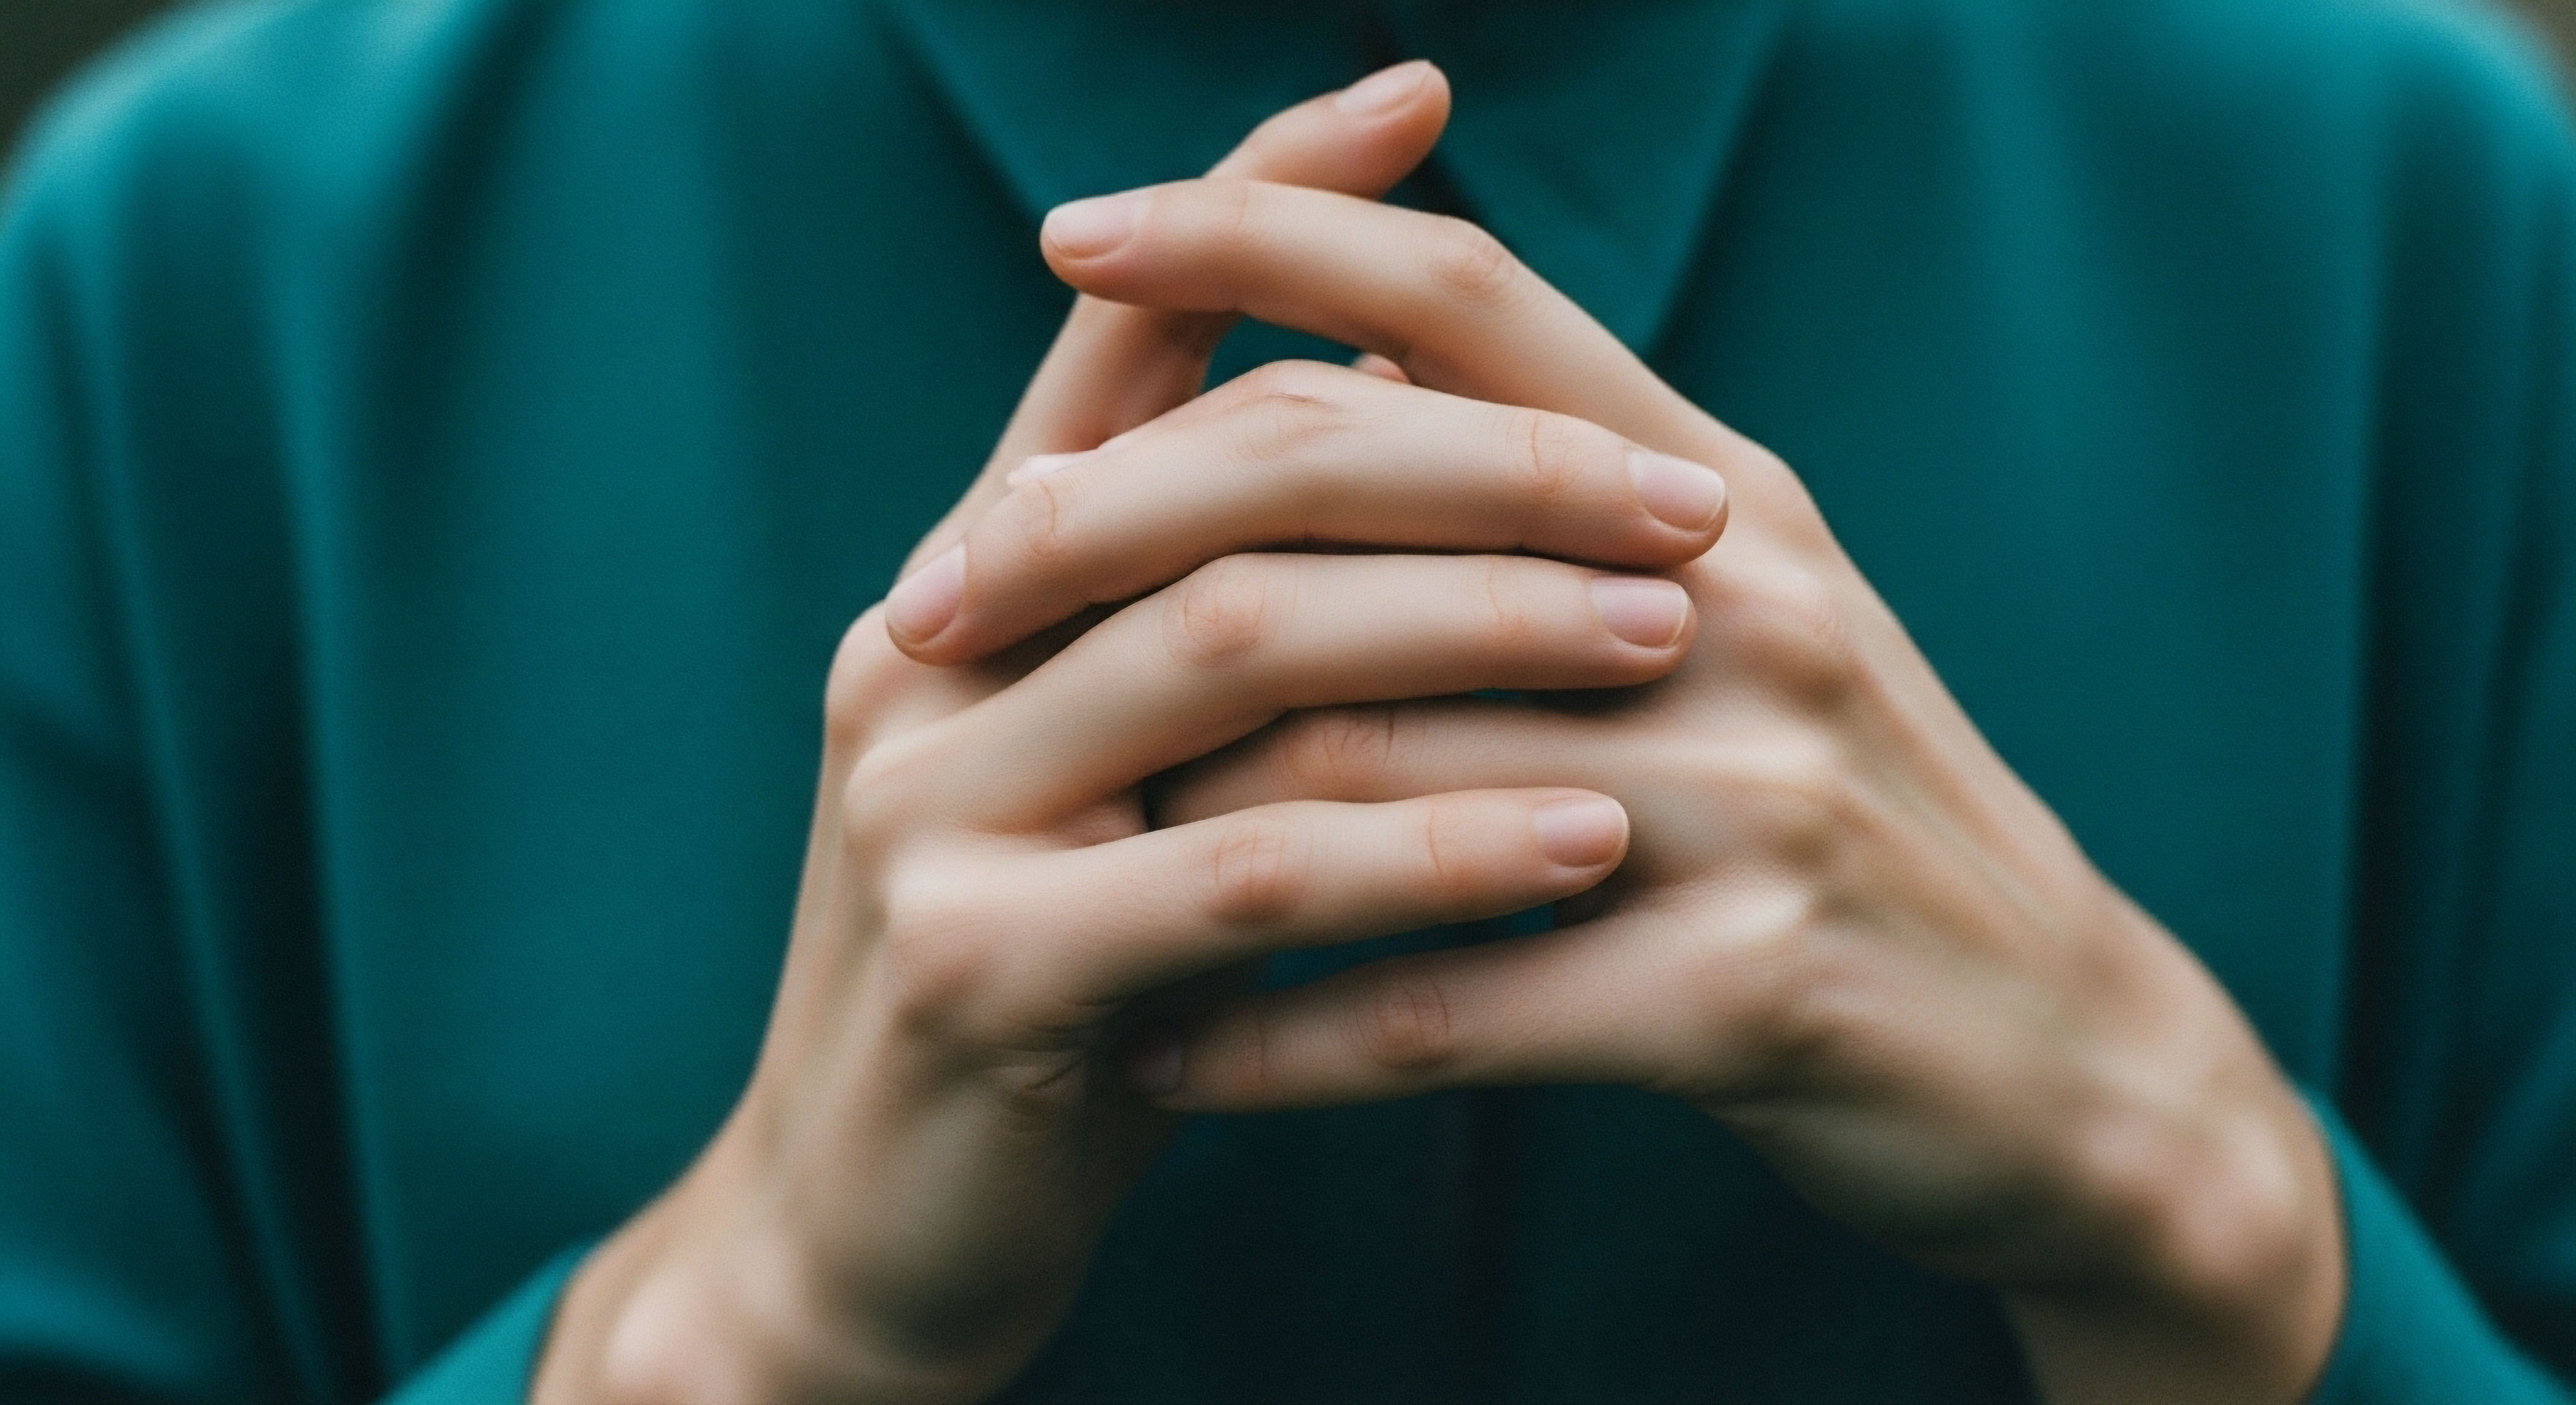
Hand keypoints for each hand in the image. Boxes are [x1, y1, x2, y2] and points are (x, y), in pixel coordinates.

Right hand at [532, 65, 1718, 1404]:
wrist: (864, 1232)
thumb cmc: (1047, 986)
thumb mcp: (1111, 779)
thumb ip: (1205, 625)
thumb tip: (1395, 457)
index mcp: (967, 583)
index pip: (1118, 346)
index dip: (1261, 207)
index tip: (1417, 93)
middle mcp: (927, 652)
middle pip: (1225, 475)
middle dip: (1476, 458)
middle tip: (1689, 489)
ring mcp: (930, 810)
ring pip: (1239, 645)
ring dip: (1482, 625)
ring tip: (1676, 629)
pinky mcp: (981, 976)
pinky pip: (1244, 874)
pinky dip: (1430, 846)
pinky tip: (1586, 834)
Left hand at [924, 176, 2345, 1402]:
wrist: (2058, 1047)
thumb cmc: (1837, 812)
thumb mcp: (1724, 609)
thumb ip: (1542, 495)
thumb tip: (1314, 385)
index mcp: (1708, 493)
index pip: (1460, 303)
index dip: (1259, 234)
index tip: (1072, 225)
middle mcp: (1729, 608)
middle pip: (1348, 532)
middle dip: (1103, 555)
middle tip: (925, 605)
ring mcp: (1752, 801)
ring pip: (1365, 776)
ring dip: (1164, 829)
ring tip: (1024, 850)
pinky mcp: (1743, 994)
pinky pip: (1439, 1009)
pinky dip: (1277, 1045)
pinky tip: (1165, 1068)